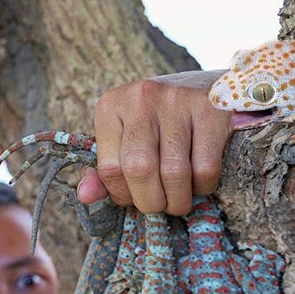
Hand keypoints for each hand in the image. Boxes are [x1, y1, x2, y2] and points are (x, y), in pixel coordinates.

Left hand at [77, 71, 232, 214]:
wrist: (203, 87)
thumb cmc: (155, 122)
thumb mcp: (123, 139)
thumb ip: (104, 170)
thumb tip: (85, 196)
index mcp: (110, 106)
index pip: (110, 169)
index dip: (123, 195)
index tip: (135, 199)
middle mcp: (141, 99)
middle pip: (140, 170)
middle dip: (151, 201)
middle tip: (160, 206)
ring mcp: (177, 100)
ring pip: (174, 172)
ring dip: (177, 200)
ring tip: (179, 201)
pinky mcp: (210, 109)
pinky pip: (205, 167)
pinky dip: (202, 187)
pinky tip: (199, 182)